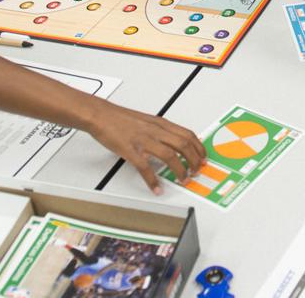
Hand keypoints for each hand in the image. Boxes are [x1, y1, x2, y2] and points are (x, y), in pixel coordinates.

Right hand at [92, 104, 206, 193]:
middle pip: (183, 145)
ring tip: (183, 180)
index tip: (203, 157)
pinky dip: (153, 180)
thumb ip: (160, 131)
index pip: (187, 135)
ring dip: (180, 170)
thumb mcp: (147, 121)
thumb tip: (172, 142)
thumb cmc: (120, 118)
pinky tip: (157, 188)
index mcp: (160, 124)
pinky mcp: (131, 150)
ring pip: (170, 156)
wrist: (101, 115)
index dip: (199, 148)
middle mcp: (155, 131)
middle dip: (194, 160)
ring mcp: (144, 141)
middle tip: (196, 171)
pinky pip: (146, 168)